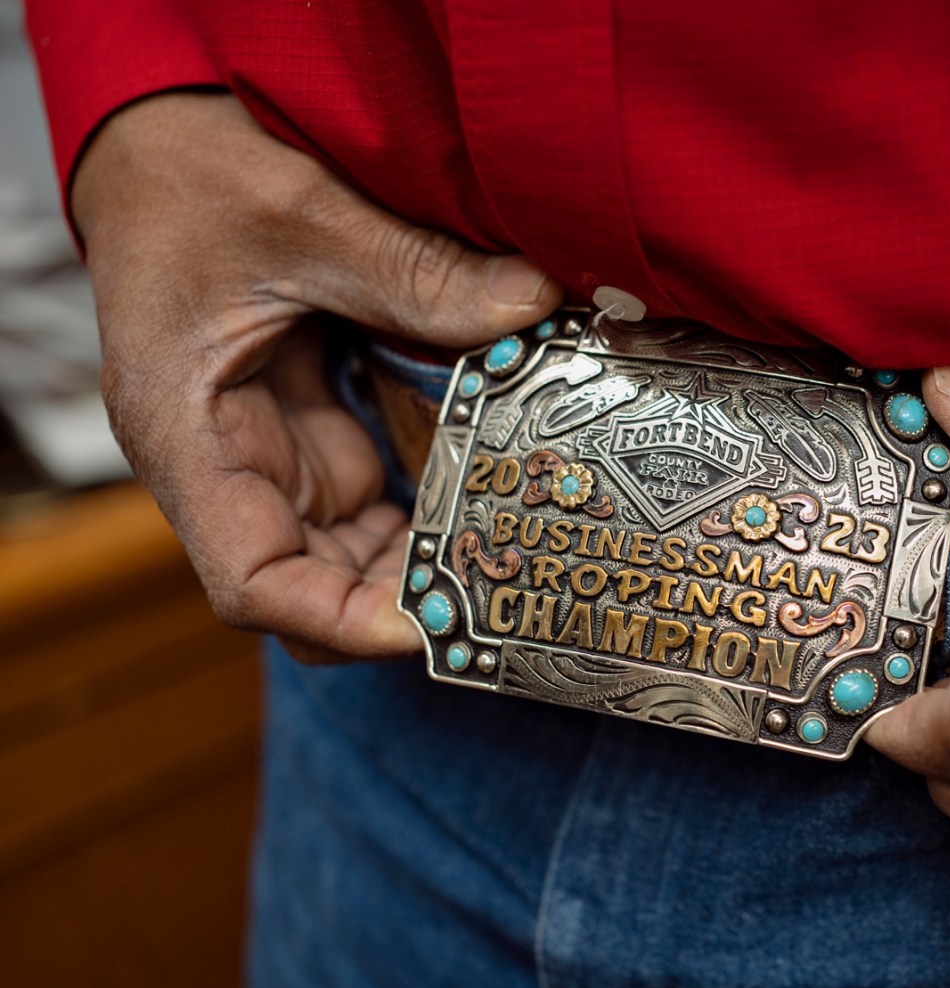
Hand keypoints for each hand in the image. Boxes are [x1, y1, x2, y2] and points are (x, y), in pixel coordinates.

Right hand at [73, 93, 561, 659]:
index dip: (343, 619)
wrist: (156, 140)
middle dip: (402, 602)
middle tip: (506, 592)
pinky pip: (369, 498)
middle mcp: (225, 464)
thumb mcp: (302, 210)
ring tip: (513, 553)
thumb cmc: (188, 173)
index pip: (252, 583)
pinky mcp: (306, 429)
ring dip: (423, 562)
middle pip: (309, 586)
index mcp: (187, 435)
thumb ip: (413, 270)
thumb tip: (530, 305)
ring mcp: (269, 453)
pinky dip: (427, 507)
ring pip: (346, 554)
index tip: (436, 622)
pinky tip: (492, 498)